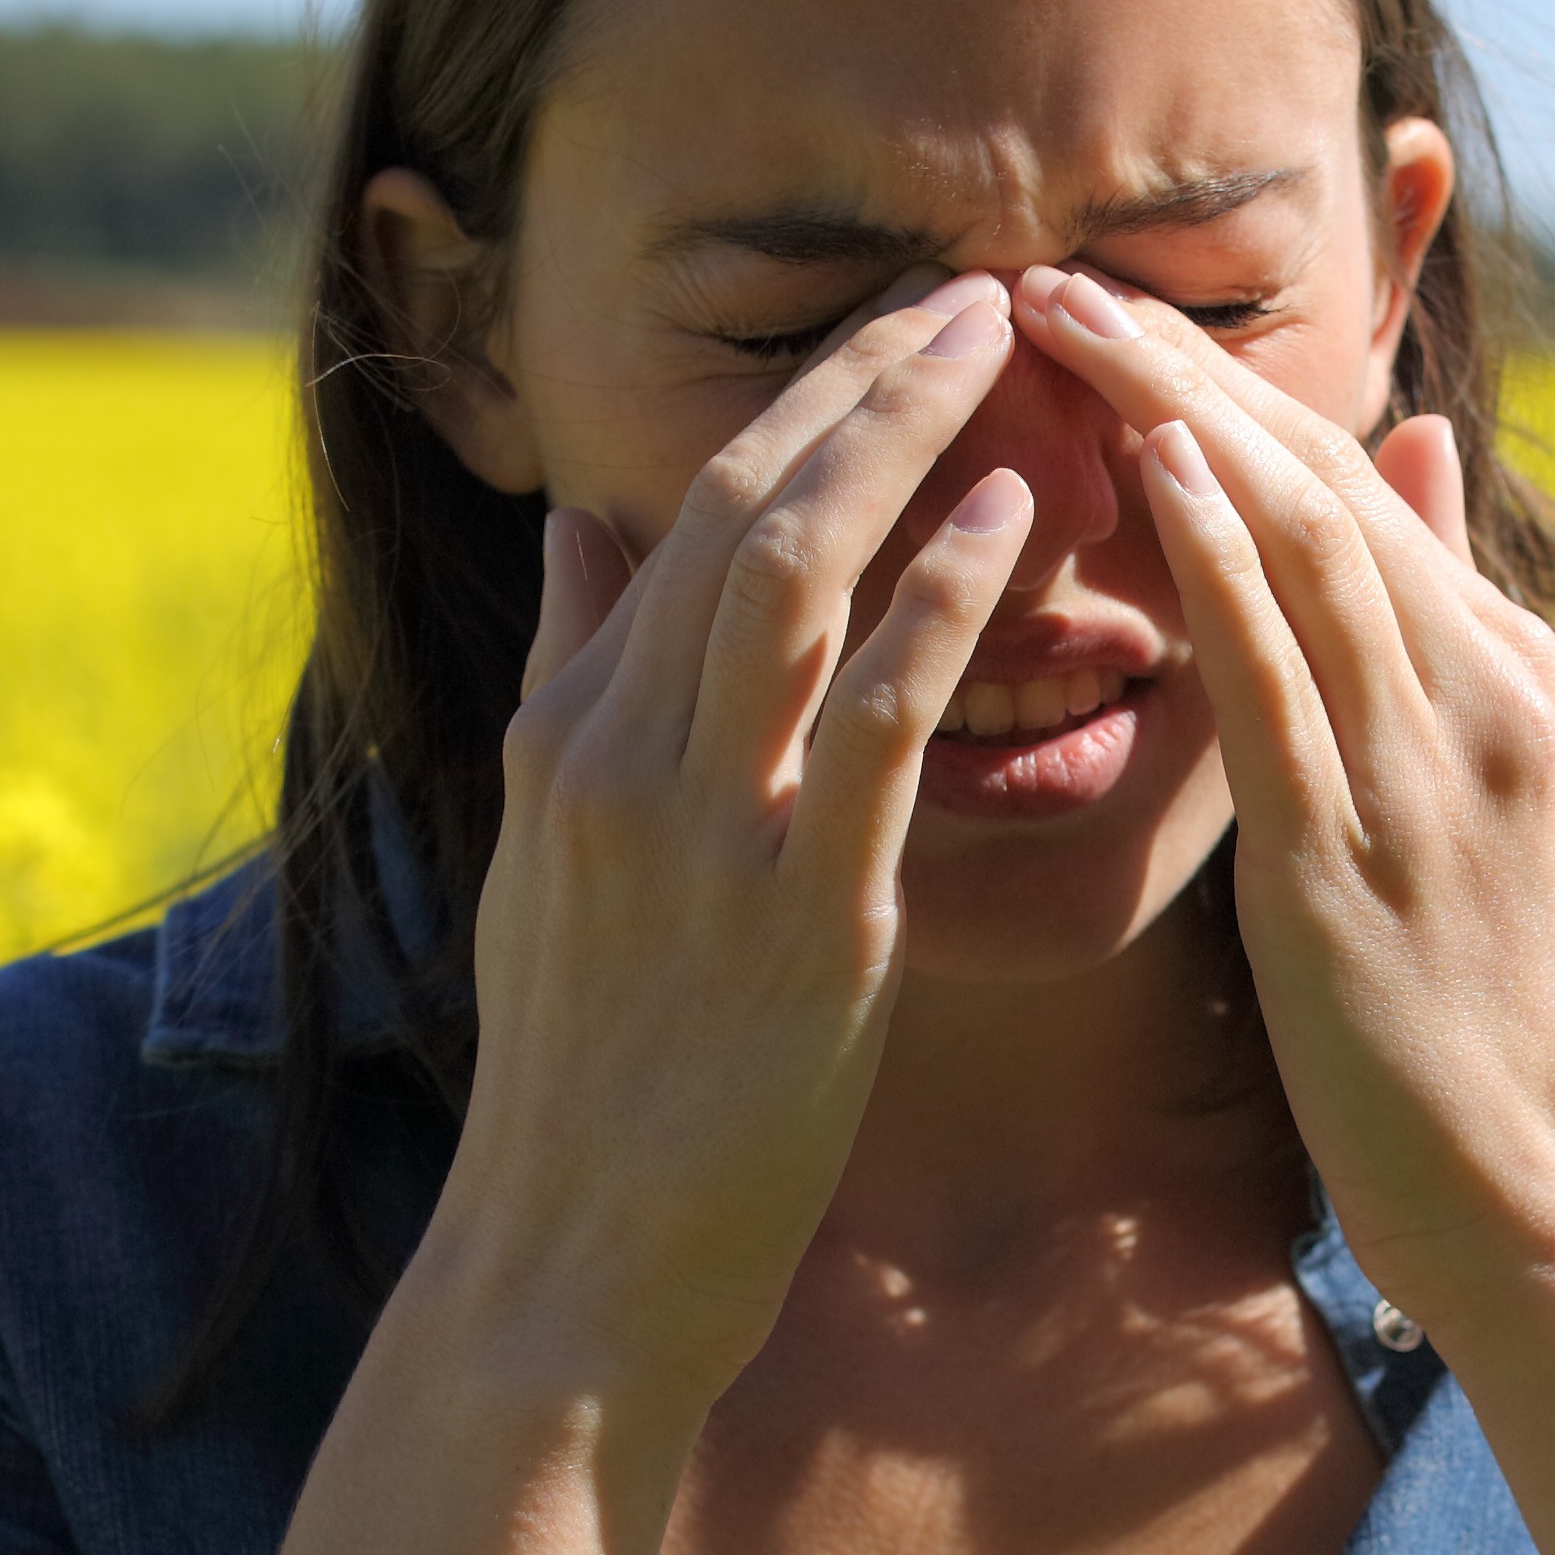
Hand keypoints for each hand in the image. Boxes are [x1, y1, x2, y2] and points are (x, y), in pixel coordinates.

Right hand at [434, 275, 1034, 1411]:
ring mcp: (703, 827)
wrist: (571, 1264)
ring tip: (1001, 343)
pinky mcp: (798, 913)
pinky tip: (1011, 514)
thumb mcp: (543, 855)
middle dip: (859, 383)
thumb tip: (583, 517)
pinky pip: (875, 718)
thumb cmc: (588, 1078)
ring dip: (902, 441)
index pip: (688, 515)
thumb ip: (568, 675)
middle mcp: (619, 753)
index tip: (898, 325)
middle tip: (973, 289)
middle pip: (742, 508)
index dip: (802, 405)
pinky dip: (941, 599)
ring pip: (796, 574)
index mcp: (567, 735)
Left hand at [1007, 265, 1554, 1324]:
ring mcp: (1424, 772)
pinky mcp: (1356, 860)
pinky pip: (1282, 678)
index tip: (1112, 302)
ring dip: (1180, 418)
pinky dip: (1217, 559)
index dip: (1231, 381)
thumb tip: (1413, 451)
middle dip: (1188, 366)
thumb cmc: (1472, 1008)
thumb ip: (1431, 617)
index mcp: (1498, 672)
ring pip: (1303, 545)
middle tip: (1060, 270)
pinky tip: (1148, 468)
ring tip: (1073, 321)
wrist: (1535, 1188)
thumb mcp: (1468, 788)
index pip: (1352, 483)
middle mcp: (1475, 694)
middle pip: (1321, 481)